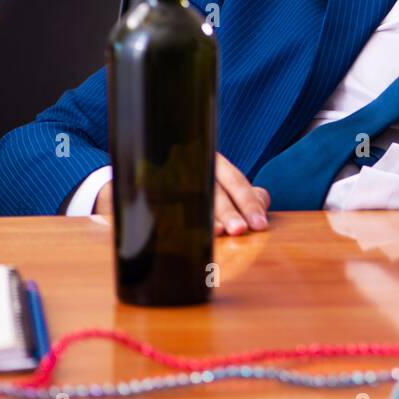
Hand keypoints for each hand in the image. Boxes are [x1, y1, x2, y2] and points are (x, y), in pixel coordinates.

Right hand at [93, 153, 270, 236]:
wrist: (135, 178)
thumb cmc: (191, 186)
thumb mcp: (218, 184)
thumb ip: (242, 193)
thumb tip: (262, 201)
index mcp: (210, 160)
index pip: (235, 180)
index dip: (248, 202)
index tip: (259, 224)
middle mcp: (190, 164)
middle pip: (212, 189)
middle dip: (228, 211)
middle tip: (240, 230)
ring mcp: (166, 177)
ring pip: (188, 200)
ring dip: (204, 219)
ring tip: (217, 234)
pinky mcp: (145, 191)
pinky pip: (162, 209)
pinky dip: (173, 225)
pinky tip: (185, 239)